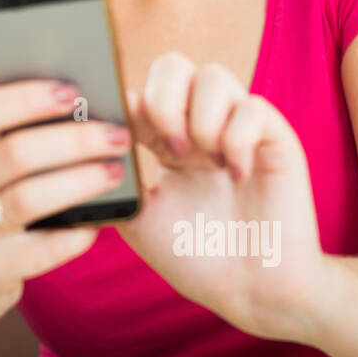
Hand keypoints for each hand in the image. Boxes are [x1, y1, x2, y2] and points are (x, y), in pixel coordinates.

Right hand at [0, 62, 123, 330]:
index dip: (25, 98)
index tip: (73, 91)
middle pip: (13, 154)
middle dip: (73, 139)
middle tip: (117, 133)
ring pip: (28, 200)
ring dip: (80, 181)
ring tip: (116, 170)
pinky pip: (40, 251)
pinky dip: (73, 236)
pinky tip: (98, 224)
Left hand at [115, 52, 328, 343]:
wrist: (251, 292)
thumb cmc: (196, 256)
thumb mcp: (138, 217)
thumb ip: (113, 176)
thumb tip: (81, 143)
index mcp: (165, 139)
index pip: (139, 89)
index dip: (128, 108)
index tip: (127, 144)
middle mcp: (200, 125)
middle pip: (172, 64)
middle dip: (162, 101)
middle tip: (168, 150)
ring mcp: (239, 129)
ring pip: (213, 75)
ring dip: (200, 119)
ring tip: (204, 163)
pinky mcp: (276, 140)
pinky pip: (253, 108)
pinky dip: (237, 140)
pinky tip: (237, 175)